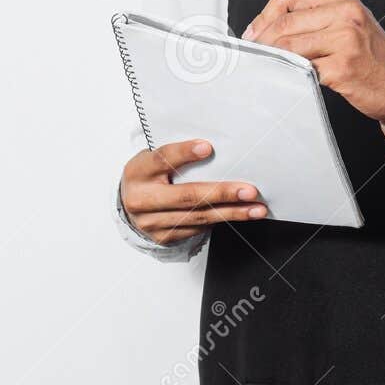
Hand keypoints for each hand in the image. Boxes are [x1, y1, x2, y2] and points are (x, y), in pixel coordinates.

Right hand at [119, 138, 267, 245]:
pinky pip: (197, 228)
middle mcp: (142, 199)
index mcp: (139, 171)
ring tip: (256, 208)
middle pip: (187, 196)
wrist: (128, 204)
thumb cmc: (150, 175)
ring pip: (198, 217)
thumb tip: (213, 147)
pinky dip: (221, 220)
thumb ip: (176, 155)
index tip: (207, 147)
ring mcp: (152, 222)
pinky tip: (239, 215)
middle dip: (222, 193)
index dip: (184, 153)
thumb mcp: (154, 159)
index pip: (162, 159)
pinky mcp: (164, 237)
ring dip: (232, 213)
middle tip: (250, 191)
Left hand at [242, 0, 384, 125]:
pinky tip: (288, 77)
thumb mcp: (347, 22)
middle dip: (262, 40)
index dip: (265, 14)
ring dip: (271, 58)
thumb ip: (313, 18)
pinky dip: (289, 74)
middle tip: (254, 54)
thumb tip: (266, 27)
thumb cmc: (372, 55)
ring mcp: (345, 40)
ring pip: (289, 46)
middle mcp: (345, 14)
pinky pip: (302, 69)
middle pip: (285, 21)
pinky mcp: (342, 67)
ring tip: (267, 65)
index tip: (256, 32)